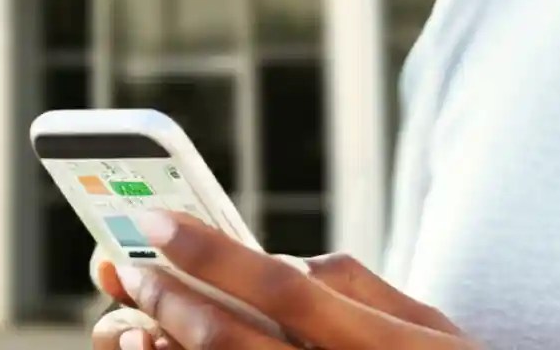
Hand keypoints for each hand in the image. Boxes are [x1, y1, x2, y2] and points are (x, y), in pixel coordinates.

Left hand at [91, 211, 472, 348]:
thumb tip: (289, 262)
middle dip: (170, 298)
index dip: (214, 254)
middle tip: (125, 264)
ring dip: (163, 345)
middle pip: (236, 341)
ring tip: (129, 311)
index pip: (284, 290)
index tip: (157, 221)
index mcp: (385, 346)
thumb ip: (364, 290)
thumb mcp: (434, 332)